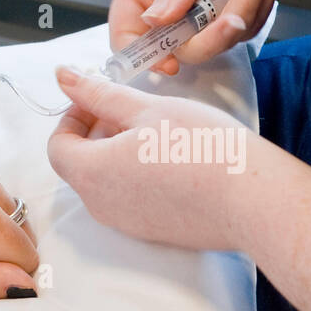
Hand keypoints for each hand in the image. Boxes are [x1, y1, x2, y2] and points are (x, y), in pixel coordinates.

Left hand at [47, 68, 254, 251]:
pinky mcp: (154, 233)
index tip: (100, 99)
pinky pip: (130, 200)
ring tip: (154, 130)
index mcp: (90, 173)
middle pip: (80, 164)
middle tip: (129, 110)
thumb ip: (99, 93)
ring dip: (116, 153)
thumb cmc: (199, 146)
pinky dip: (136, 175)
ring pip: (105, 183)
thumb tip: (62, 76)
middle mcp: (101, 206)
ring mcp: (127, 224)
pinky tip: (171, 157)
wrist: (253, 201)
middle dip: (96, 132)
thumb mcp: (145, 107)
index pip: (57, 145)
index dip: (74, 116)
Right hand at [108, 0, 290, 75]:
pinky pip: (247, 27)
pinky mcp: (233, 11)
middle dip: (215, 33)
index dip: (140, 53)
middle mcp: (170, 2)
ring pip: (220, 39)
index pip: (126, 29)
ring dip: (247, 4)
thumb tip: (152, 21)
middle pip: (180, 46)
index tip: (170, 64)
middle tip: (237, 15)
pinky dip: (261, 0)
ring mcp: (204, 10)